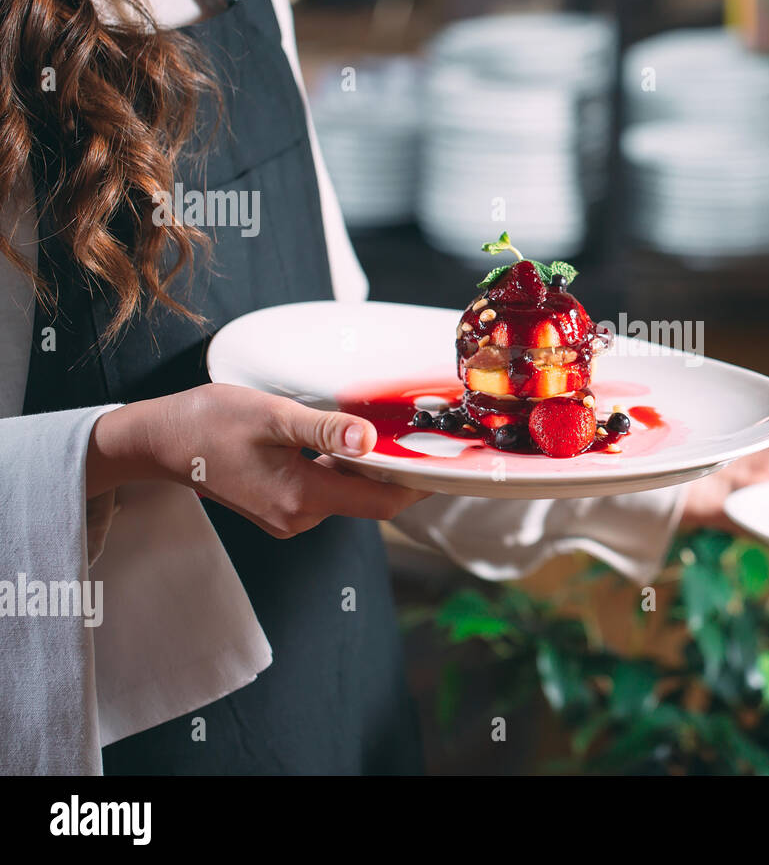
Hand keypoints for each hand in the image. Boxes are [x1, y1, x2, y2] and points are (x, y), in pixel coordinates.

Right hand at [86, 383, 429, 537]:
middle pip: (368, 500)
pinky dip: (341, 471)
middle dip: (395, 471)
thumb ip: (324, 430)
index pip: (381, 503)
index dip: (417, 486)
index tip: (444, 463)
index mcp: (302, 498)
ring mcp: (288, 517)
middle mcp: (299, 517)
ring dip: (365, 468)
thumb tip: (369, 441)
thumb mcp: (272, 416)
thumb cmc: (209, 422)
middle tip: (421, 435)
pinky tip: (342, 443)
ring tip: (383, 433)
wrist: (158, 440)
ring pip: (347, 495)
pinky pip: (325, 492)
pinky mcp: (279, 508)